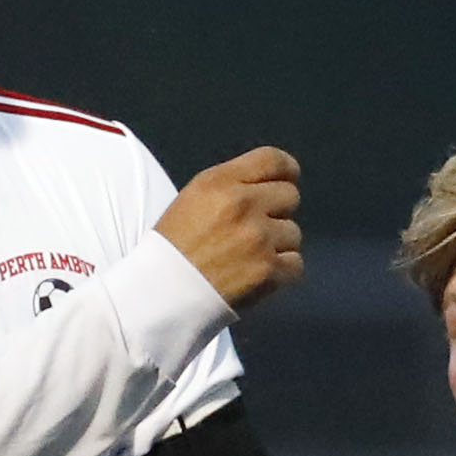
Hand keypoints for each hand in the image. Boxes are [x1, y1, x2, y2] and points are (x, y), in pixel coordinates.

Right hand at [159, 149, 304, 310]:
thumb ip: (233, 186)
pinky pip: (295, 264)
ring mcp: (258, 238)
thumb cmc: (173, 248)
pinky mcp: (268, 271)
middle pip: (290, 196)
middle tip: (254, 231)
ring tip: (246, 258)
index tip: (286, 181)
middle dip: (277, 212)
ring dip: (277, 246)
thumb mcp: (194, 199)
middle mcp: (242, 205)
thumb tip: (272, 186)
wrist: (159, 295)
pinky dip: (280, 272)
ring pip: (293, 233)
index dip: (286, 170)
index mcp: (219, 182)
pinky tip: (254, 276)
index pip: (273, 160)